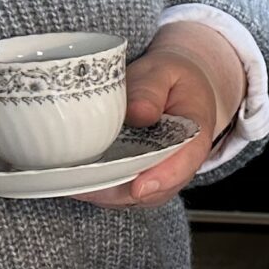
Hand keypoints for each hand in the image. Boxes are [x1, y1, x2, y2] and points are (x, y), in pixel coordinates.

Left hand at [76, 20, 244, 208]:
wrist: (176, 89)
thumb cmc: (171, 80)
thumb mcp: (164, 72)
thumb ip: (151, 89)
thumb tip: (139, 113)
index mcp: (195, 137)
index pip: (184, 163)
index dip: (162, 178)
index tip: (139, 186)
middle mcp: (180, 166)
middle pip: (153, 190)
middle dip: (119, 189)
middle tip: (84, 179)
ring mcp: (158, 178)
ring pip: (132, 197)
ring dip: (103, 191)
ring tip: (73, 176)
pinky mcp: (138, 181)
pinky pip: (118, 194)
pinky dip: (97, 188)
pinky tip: (75, 175)